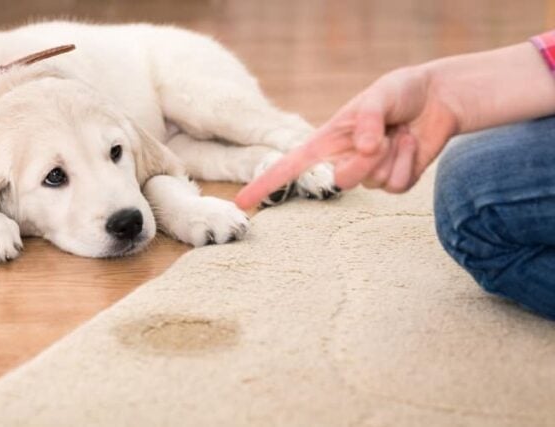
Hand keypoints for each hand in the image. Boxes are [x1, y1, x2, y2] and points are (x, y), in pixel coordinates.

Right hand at [235, 65, 459, 208]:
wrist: (438, 99)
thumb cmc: (400, 92)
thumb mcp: (381, 93)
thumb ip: (368, 118)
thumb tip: (363, 148)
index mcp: (327, 140)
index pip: (289, 165)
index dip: (265, 183)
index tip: (243, 202)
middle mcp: (344, 159)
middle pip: (341, 181)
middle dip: (364, 162)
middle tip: (383, 136)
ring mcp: (369, 174)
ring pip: (373, 183)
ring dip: (392, 155)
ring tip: (400, 133)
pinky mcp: (394, 182)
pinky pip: (397, 186)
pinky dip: (409, 163)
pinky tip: (412, 144)